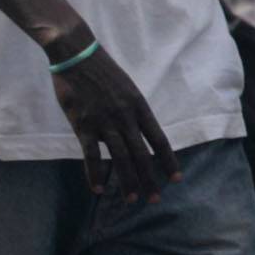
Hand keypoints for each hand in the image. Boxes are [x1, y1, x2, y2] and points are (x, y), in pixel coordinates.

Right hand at [47, 33, 178, 203]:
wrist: (77, 54)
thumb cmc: (102, 71)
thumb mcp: (127, 89)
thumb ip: (132, 112)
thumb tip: (136, 133)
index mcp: (139, 107)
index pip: (159, 140)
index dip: (168, 161)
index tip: (176, 179)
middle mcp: (126, 117)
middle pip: (142, 154)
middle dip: (150, 179)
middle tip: (156, 199)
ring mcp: (104, 121)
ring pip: (120, 158)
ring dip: (128, 181)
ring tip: (132, 199)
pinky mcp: (83, 124)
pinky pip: (91, 155)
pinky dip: (95, 174)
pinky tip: (99, 189)